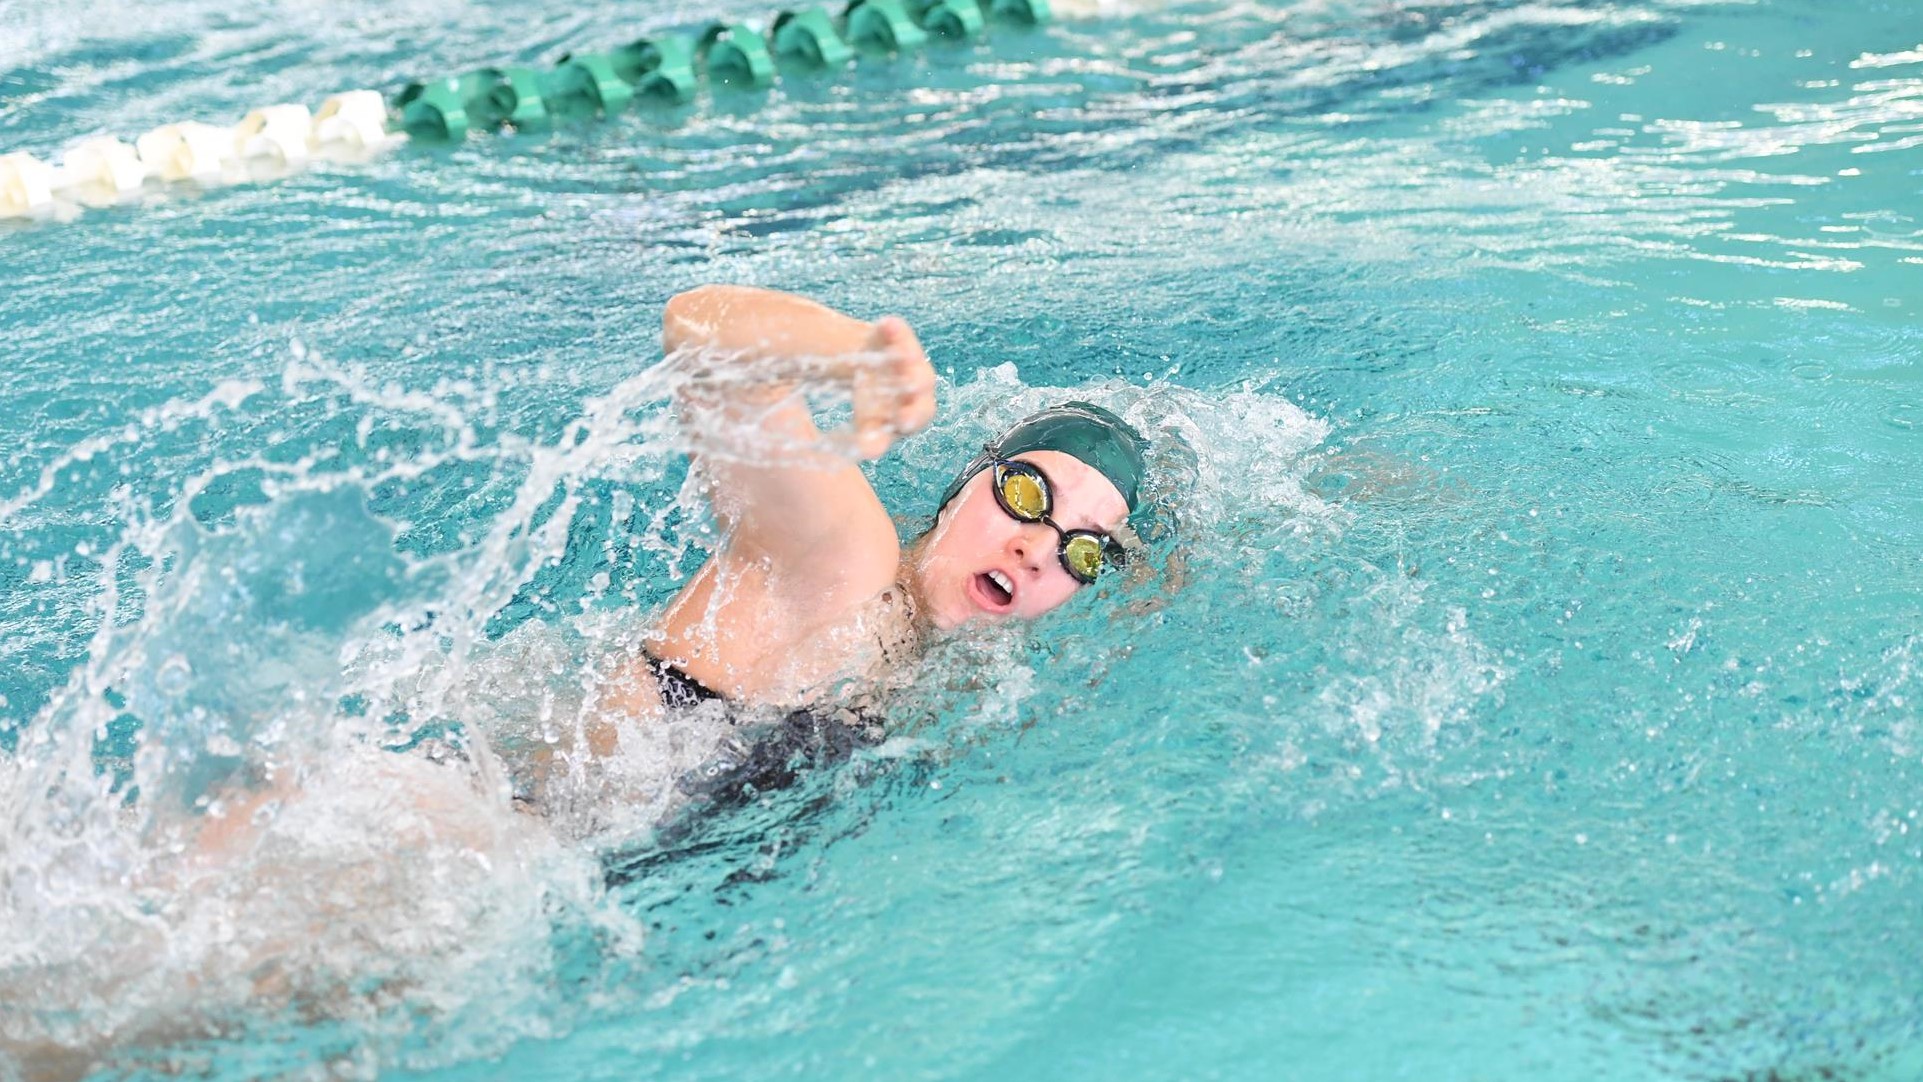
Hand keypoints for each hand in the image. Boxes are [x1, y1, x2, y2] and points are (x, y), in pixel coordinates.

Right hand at [851, 315, 936, 459]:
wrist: (861, 364)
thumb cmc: (871, 403)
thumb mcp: (868, 422)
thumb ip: (870, 438)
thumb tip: (867, 453)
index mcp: (912, 412)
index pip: (917, 417)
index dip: (910, 419)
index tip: (901, 422)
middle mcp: (917, 386)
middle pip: (923, 390)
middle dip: (916, 394)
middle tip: (908, 401)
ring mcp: (909, 360)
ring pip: (915, 361)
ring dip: (910, 359)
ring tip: (907, 355)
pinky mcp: (897, 337)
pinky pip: (898, 332)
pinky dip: (895, 329)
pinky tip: (888, 324)